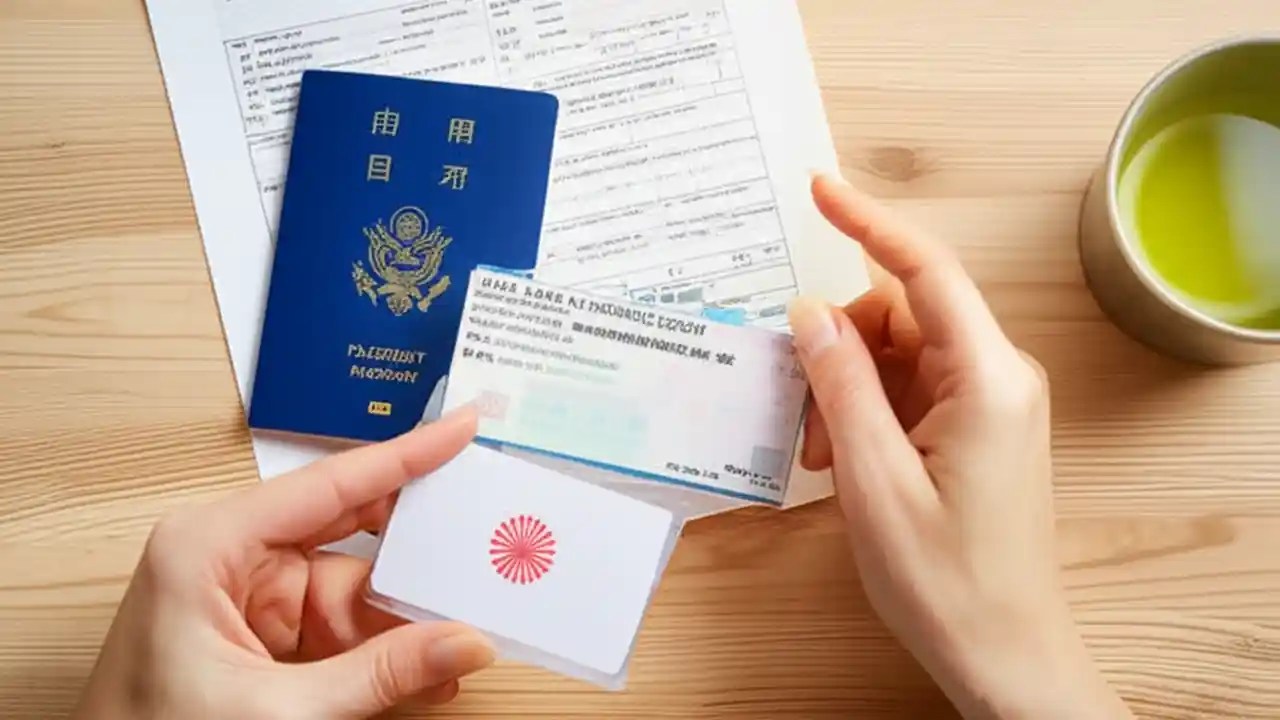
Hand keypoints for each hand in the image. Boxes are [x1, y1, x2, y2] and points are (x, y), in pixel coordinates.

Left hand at [73, 407, 494, 719]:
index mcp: (209, 545)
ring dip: (404, 621)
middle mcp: (229, 558)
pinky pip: (339, 629)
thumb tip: (466, 643)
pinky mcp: (261, 637)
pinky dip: (381, 651)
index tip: (461, 428)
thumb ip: (381, 674)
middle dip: (416, 551)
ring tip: (460, 637)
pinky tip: (423, 670)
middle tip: (481, 542)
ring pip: (353, 590)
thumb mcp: (277, 711)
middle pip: (350, 532)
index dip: (406, 456)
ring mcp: (247, 598)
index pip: (330, 484)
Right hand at [789, 174, 1132, 719]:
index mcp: (988, 380)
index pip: (926, 270)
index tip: (821, 189)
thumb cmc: (948, 582)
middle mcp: (997, 377)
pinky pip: (907, 388)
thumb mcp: (875, 482)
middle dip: (838, 350)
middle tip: (802, 416)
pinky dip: (865, 412)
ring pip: (896, 354)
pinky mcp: (974, 426)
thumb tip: (811, 314)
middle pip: (899, 314)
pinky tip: (844, 462)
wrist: (1005, 655)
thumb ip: (842, 387)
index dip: (869, 222)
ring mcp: (988, 402)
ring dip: (846, 390)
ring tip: (824, 458)